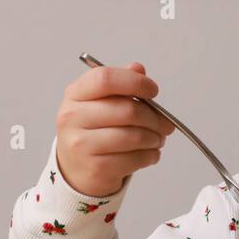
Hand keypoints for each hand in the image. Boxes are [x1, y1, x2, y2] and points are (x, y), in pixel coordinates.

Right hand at [55, 61, 177, 196]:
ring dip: (154, 138)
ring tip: (157, 139)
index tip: (152, 90)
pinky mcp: (95, 168)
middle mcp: (73, 117)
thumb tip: (138, 69)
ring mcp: (81, 144)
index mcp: (75, 94)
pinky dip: (150, 156)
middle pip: (127, 110)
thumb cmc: (93, 130)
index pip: (105, 79)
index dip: (135, 82)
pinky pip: (134, 159)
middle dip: (154, 118)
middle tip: (165, 123)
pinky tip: (150, 153)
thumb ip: (120, 84)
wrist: (76, 168)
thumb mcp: (100, 102)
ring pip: (134, 136)